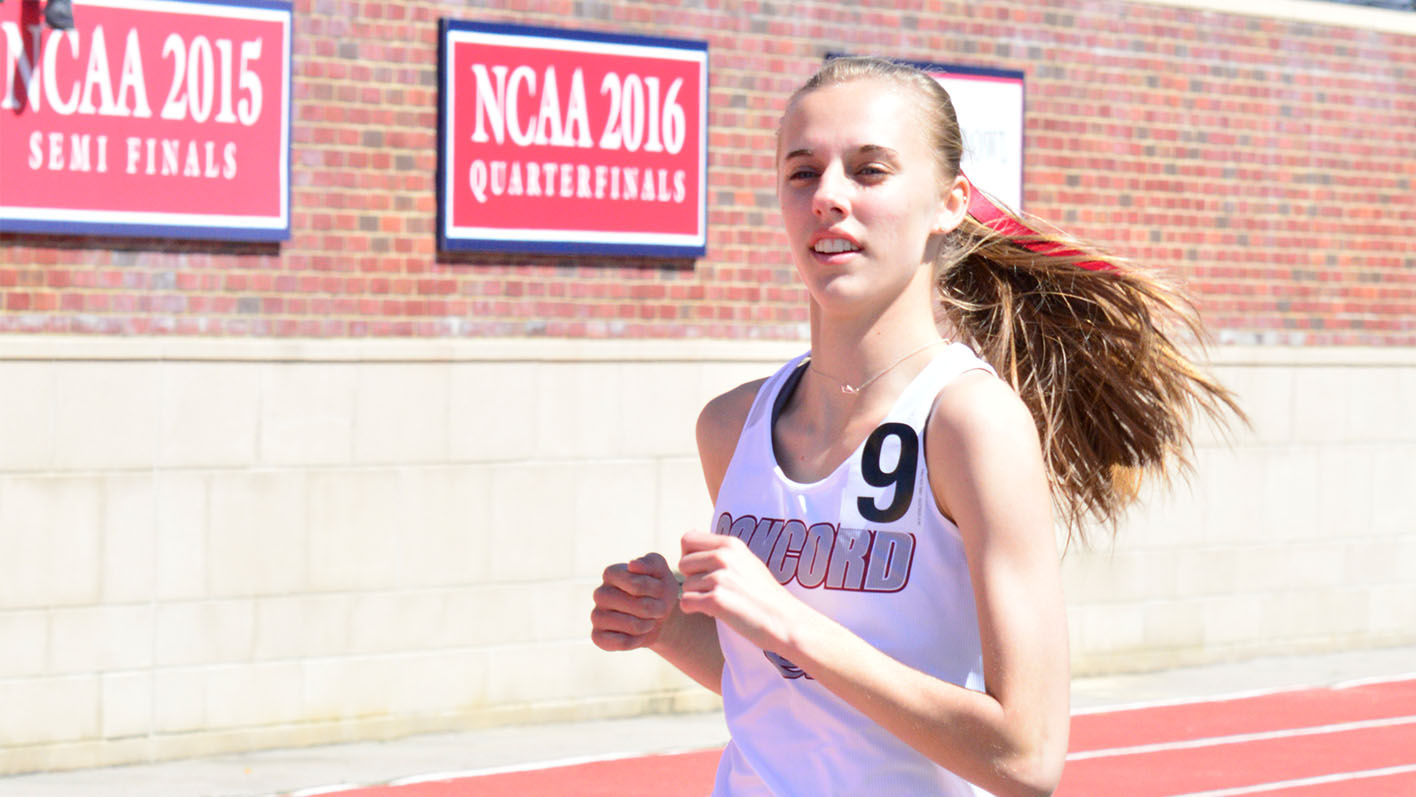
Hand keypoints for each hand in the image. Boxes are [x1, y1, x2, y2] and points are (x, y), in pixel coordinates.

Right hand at [590, 553, 678, 651]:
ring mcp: (596, 615)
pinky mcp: (597, 636)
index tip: (660, 591)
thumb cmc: (658, 591)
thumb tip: (632, 565)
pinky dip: (637, 641)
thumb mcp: (661, 572)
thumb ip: (651, 562)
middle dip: (655, 609)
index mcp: (611, 573)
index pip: (637, 584)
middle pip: (636, 605)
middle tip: (659, 609)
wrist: (657, 617)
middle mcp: (600, 593)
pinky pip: (621, 643)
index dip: (656, 591)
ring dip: (648, 625)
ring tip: (649, 621)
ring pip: (630, 625)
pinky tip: (638, 635)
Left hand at [678, 530, 806, 653]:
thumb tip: (688, 543)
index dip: (689, 555)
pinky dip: (694, 610)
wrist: (785, 621)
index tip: (702, 569)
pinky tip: (713, 612)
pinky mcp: (716, 601)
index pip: (687, 539)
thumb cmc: (765, 595)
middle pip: (682, 563)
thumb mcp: (747, 561)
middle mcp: (723, 557)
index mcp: (731, 544)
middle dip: (691, 578)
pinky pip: (686, 603)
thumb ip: (722, 552)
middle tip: (711, 590)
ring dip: (697, 597)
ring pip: (685, 586)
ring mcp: (720, 578)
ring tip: (721, 602)